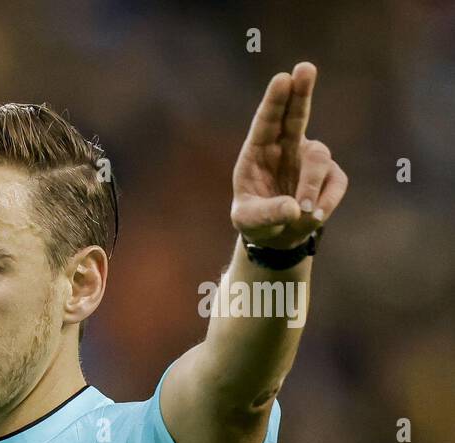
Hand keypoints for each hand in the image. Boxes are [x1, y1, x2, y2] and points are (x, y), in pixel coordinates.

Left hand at [231, 62, 347, 249]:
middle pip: (297, 114)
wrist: (277, 234)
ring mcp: (310, 158)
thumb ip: (266, 213)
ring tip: (303, 214)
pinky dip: (325, 202)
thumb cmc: (255, 221)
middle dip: (302, 92)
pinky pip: (334, 184)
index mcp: (258, 150)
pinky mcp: (331, 174)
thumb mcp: (249, 221)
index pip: (267, 121)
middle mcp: (286, 146)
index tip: (282, 78)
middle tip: (305, 67)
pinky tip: (313, 217)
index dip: (275, 100)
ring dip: (311, 185)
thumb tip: (296, 208)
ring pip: (319, 158)